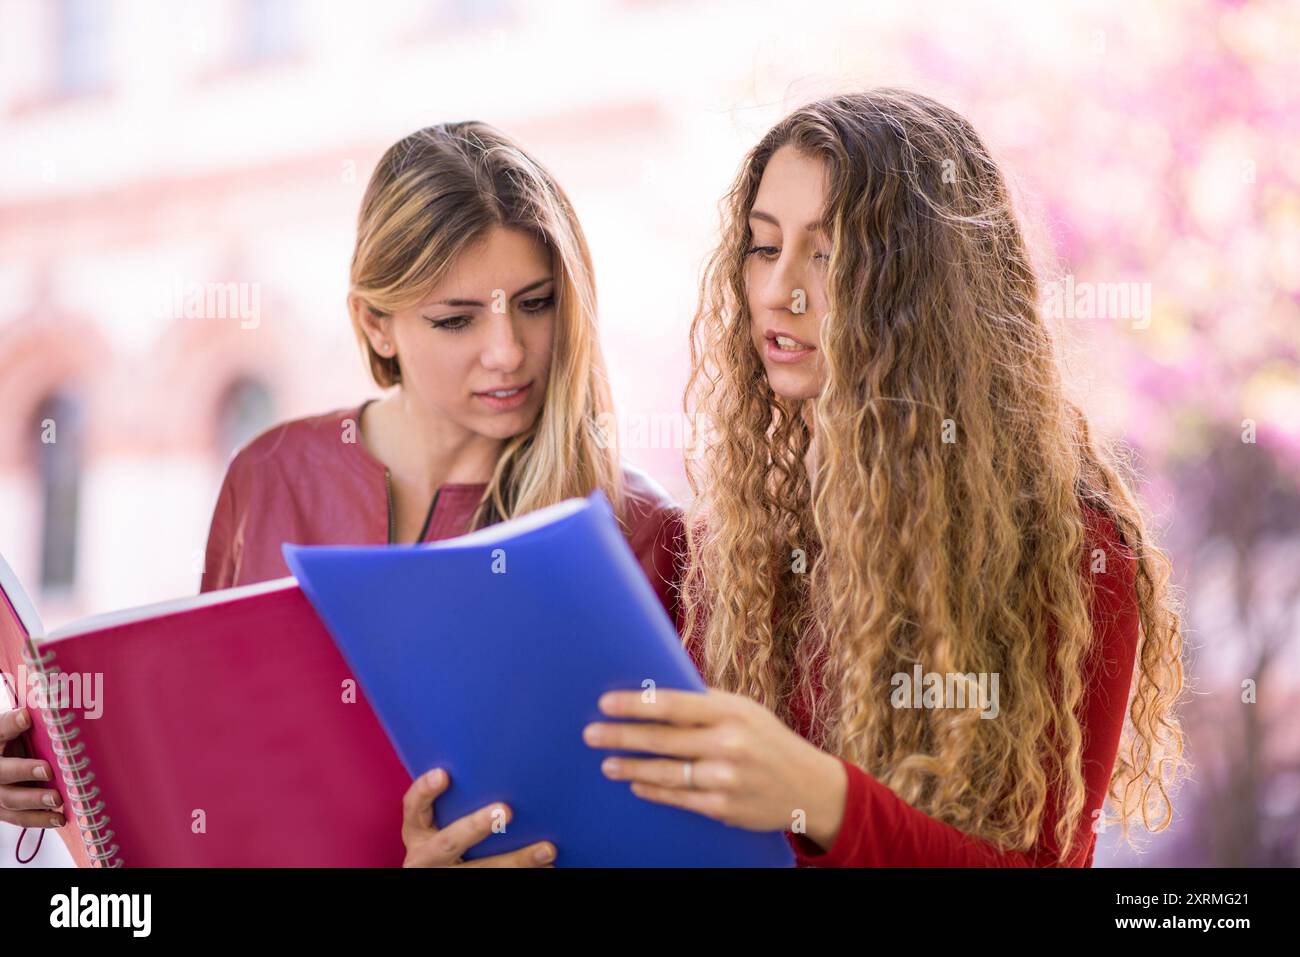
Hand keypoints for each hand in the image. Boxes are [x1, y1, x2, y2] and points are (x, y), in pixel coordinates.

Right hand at [0, 708, 65, 829]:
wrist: (12, 761)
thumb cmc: (26, 741)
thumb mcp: (29, 730)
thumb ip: (39, 724)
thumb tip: (65, 710)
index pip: (0, 730)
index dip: (11, 724)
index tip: (26, 717)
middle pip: (2, 771)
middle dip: (24, 770)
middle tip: (48, 769)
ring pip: (10, 798)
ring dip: (34, 800)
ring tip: (57, 798)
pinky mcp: (4, 809)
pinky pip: (19, 818)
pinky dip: (40, 819)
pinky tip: (59, 818)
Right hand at [400, 768, 556, 866]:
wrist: (440, 873)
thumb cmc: (448, 834)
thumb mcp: (440, 821)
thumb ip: (459, 800)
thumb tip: (505, 764)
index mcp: (418, 831)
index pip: (414, 807)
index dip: (425, 791)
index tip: (443, 774)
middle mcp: (425, 856)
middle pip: (449, 842)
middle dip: (476, 826)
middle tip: (506, 810)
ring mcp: (445, 875)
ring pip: (479, 870)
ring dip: (516, 860)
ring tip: (547, 849)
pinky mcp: (463, 886)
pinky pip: (493, 881)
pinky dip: (526, 874)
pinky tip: (549, 868)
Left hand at [583, 688, 847, 849]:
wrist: (809, 787)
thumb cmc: (769, 740)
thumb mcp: (745, 710)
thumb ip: (705, 703)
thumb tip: (656, 691)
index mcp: (731, 712)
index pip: (673, 704)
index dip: (635, 703)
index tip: (605, 702)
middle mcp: (728, 744)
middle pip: (662, 739)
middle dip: (621, 736)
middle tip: (591, 734)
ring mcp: (726, 779)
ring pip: (666, 772)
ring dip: (630, 767)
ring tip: (606, 764)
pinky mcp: (724, 807)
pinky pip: (679, 798)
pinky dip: (654, 791)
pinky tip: (636, 784)